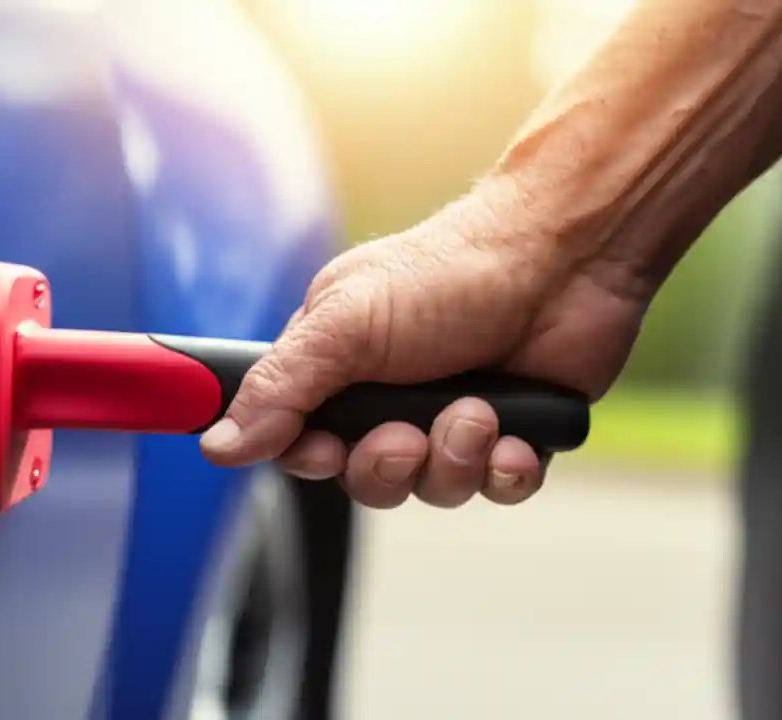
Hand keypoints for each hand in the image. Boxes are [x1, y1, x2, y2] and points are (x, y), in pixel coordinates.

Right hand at [200, 178, 649, 507]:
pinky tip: (516, 433)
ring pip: (434, 490)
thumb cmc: (450, 272)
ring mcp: (455, 419)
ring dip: (454, 457)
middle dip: (387, 464)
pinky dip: (507, 468)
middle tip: (406, 432)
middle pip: (366, 479)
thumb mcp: (345, 325)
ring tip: (477, 409)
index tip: (322, 449)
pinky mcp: (514, 435)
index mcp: (341, 365)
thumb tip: (217, 444)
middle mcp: (394, 396)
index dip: (309, 456)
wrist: (564, 256)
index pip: (298, 439)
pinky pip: (499, 489)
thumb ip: (279, 388)